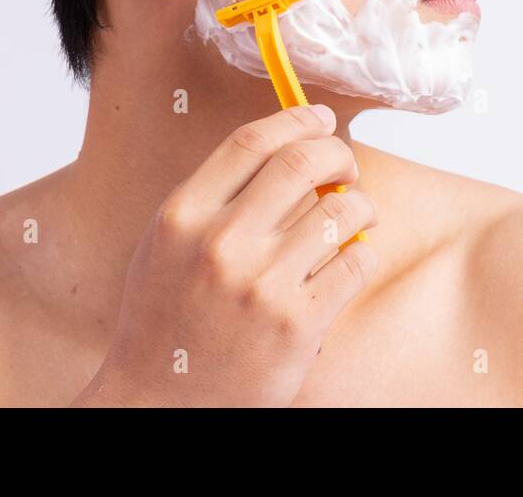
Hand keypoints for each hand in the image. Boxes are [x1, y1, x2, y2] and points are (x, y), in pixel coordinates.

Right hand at [71, 103, 377, 406]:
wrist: (161, 404)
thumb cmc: (166, 321)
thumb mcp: (167, 245)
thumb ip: (215, 197)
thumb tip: (287, 148)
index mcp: (183, 216)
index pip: (252, 141)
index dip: (296, 119)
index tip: (319, 118)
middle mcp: (221, 244)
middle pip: (303, 162)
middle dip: (337, 153)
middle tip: (345, 164)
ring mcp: (262, 285)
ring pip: (342, 211)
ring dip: (360, 206)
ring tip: (354, 217)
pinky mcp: (298, 324)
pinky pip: (355, 264)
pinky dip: (361, 256)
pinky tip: (347, 263)